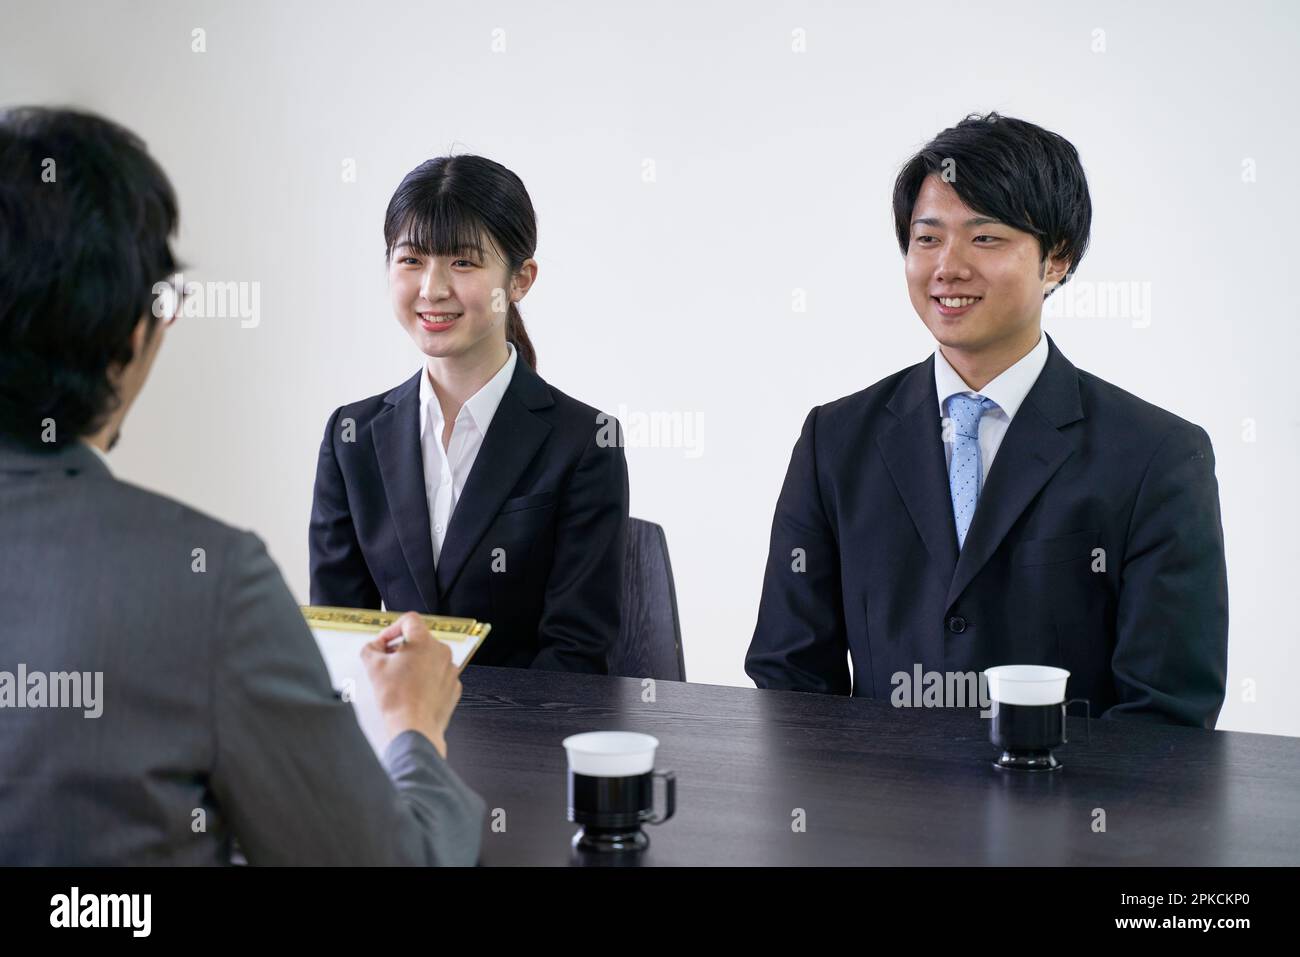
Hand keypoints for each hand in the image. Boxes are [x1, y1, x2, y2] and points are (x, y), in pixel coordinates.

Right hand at [362, 612, 461, 757]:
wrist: (414, 727)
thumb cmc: (397, 699)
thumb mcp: (374, 667)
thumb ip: (371, 649)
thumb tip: (374, 647)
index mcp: (424, 642)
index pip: (409, 620)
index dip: (392, 629)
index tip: (384, 642)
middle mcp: (441, 652)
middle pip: (419, 640)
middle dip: (401, 648)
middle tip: (387, 662)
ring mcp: (450, 670)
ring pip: (429, 658)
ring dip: (414, 664)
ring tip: (399, 680)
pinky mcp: (453, 687)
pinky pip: (438, 675)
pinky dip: (425, 679)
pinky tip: (412, 691)